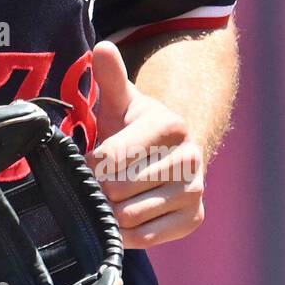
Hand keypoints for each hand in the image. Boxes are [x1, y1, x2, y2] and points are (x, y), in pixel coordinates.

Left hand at [86, 41, 204, 248]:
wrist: (165, 154)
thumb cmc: (133, 127)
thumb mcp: (120, 101)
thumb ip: (110, 76)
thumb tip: (103, 48)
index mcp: (171, 125)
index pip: (111, 157)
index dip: (91, 163)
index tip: (89, 160)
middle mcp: (190, 157)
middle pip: (119, 188)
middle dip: (101, 187)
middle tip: (98, 181)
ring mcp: (195, 191)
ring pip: (131, 214)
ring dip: (112, 211)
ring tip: (111, 196)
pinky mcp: (194, 218)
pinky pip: (148, 237)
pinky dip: (127, 233)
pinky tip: (124, 216)